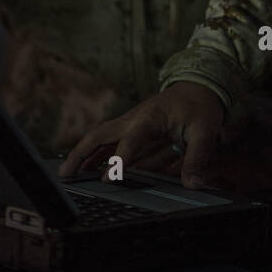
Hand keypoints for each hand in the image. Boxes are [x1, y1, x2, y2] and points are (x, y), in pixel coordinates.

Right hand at [58, 81, 224, 188]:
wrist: (199, 85)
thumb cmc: (200, 105)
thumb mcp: (205, 130)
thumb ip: (198, 158)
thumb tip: (194, 185)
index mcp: (151, 117)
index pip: (132, 140)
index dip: (119, 160)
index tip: (107, 178)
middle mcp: (135, 119)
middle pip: (101, 134)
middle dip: (82, 153)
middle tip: (66, 174)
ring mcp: (132, 124)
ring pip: (102, 139)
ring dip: (85, 155)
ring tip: (70, 175)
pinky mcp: (135, 130)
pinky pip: (112, 144)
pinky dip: (99, 156)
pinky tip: (92, 170)